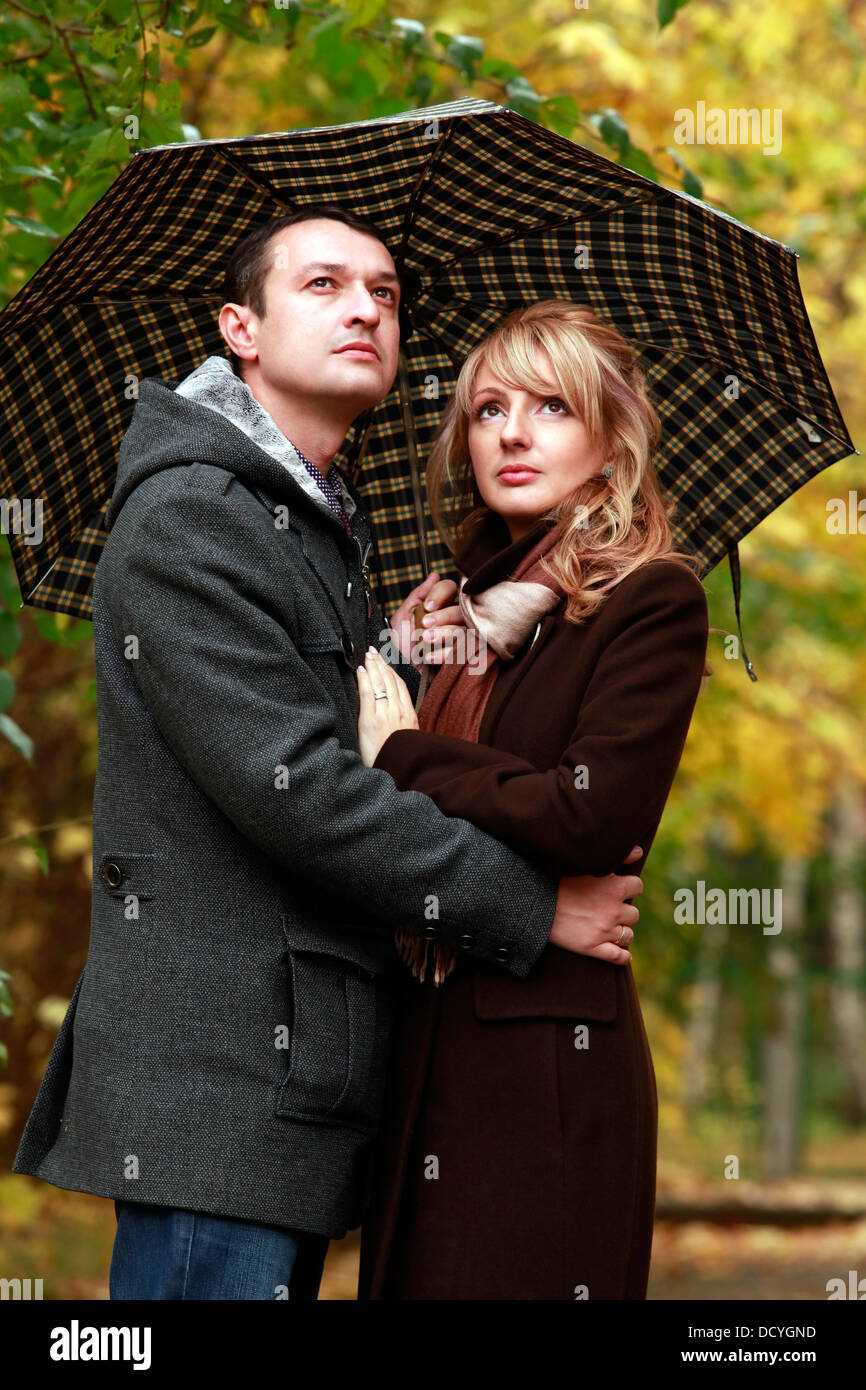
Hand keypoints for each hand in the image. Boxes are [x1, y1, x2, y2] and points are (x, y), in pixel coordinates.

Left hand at [356, 647, 419, 765]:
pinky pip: (367, 694)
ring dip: (373, 666)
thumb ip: (404, 725)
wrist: (398, 772)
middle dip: (381, 664)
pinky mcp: (370, 720)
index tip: (385, 663)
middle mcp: (398, 711)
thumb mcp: (409, 739)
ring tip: (368, 655)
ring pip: (380, 684)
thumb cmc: (401, 759)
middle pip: (390, 680)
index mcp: (409, 715)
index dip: (392, 672)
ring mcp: (385, 714)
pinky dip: (365, 680)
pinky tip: (361, 670)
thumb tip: (398, 717)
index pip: (400, 686)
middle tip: (374, 651)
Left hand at [390, 570, 464, 666]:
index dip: (440, 594)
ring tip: (424, 642)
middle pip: (460, 609)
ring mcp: (461, 639)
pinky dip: (443, 654)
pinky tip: (428, 658)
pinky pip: (463, 651)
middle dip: (442, 617)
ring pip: (463, 630)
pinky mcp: (465, 658)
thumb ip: (417, 595)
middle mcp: (453, 620)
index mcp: (439, 607)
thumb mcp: (402, 618)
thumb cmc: (400, 648)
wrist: (400, 674)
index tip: (426, 606)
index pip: (450, 588)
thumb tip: (433, 575)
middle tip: (425, 625)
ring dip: (442, 635)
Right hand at [548, 845, 643, 964]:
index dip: (628, 887)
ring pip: (628, 935)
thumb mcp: (587, 864)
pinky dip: (623, 957)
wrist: (533, 901)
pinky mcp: (593, 948)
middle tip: (608, 908)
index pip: (637, 887)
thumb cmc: (557, 878)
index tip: (618, 887)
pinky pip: (618, 957)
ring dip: (621, 931)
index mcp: (615, 887)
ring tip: (607, 926)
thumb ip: (618, 856)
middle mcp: (613, 910)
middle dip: (623, 910)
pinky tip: (623, 955)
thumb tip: (639, 851)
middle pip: (634, 913)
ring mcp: (604, 931)